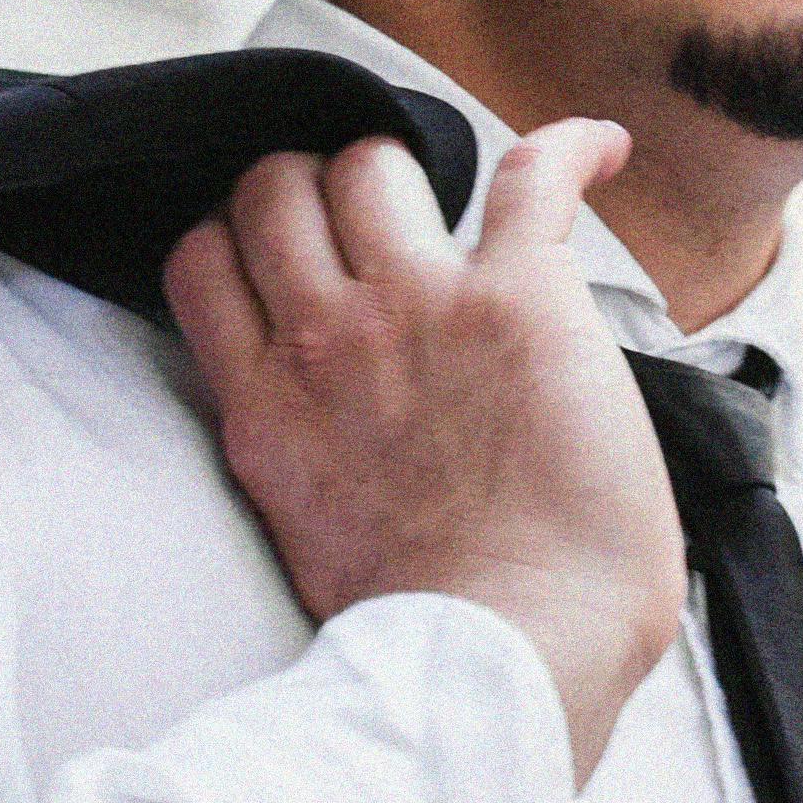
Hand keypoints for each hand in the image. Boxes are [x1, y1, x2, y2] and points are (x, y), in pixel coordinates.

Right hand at [162, 123, 689, 783]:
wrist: (510, 652)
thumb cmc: (426, 630)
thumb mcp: (300, 530)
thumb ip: (291, 447)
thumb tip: (320, 419)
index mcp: (266, 402)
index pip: (202, 257)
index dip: (239, 236)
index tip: (285, 249)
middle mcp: (324, 336)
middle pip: (274, 187)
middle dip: (312, 188)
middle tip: (367, 221)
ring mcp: (418, 304)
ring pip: (372, 163)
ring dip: (408, 170)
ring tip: (454, 203)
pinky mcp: (518, 297)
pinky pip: (533, 173)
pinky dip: (573, 150)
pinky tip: (600, 152)